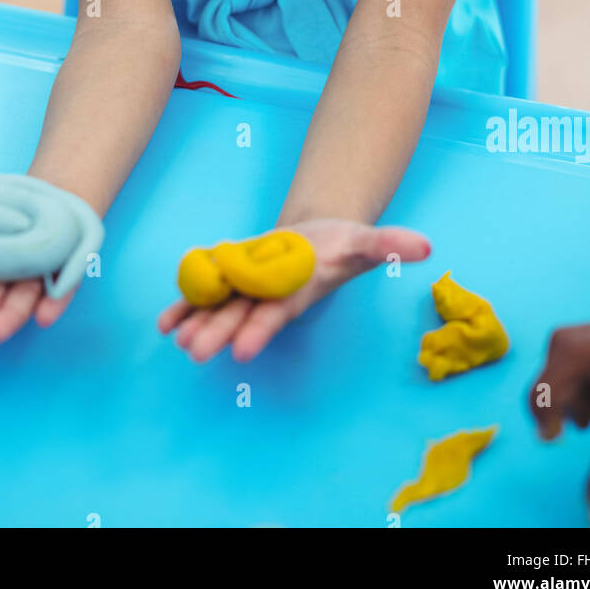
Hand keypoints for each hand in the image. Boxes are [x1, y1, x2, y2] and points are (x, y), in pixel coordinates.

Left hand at [157, 217, 430, 363]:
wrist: (321, 236)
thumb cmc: (343, 243)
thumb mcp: (365, 239)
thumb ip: (389, 244)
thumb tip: (425, 246)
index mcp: (298, 291)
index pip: (276, 314)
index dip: (259, 330)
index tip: (241, 350)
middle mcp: (270, 296)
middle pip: (240, 316)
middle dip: (217, 333)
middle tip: (193, 351)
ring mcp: (249, 289)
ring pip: (219, 308)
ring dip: (196, 322)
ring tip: (174, 338)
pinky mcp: (234, 277)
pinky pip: (207, 293)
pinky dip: (185, 303)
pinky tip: (164, 321)